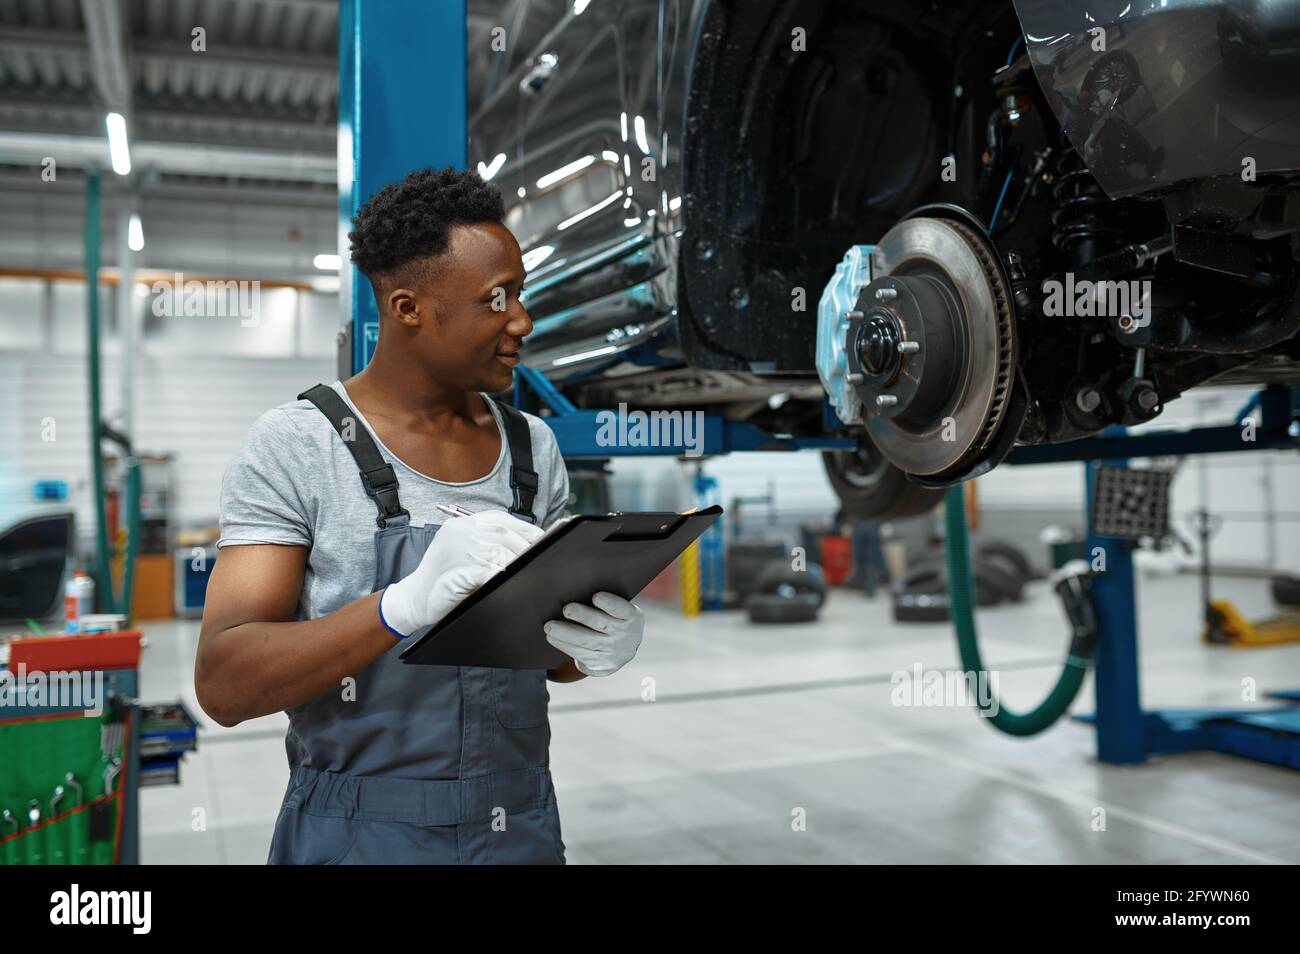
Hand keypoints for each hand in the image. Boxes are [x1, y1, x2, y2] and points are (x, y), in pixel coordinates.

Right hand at [380, 510, 543, 637]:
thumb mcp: (463, 552)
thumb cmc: (443, 579)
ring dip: (519, 561)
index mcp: (461, 524)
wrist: (414, 599)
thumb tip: (525, 545)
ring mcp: (459, 548)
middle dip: (527, 546)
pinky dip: (506, 574)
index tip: (542, 537)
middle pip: (504, 533)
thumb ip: (487, 544)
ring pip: (501, 550)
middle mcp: (460, 531)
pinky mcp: (461, 569)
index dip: (524, 527)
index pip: (500, 519)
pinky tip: (514, 580)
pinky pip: (492, 570)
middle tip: (543, 557)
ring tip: (532, 569)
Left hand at [544, 591, 643, 676]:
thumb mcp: (618, 610)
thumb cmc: (612, 618)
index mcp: (632, 617)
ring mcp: (613, 652)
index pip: (622, 609)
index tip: (595, 596)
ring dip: (566, 634)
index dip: (610, 603)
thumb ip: (604, 601)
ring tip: (550, 626)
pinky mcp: (601, 665)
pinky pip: (580, 654)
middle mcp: (625, 636)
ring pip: (588, 642)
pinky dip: (564, 645)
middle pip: (602, 625)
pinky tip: (552, 637)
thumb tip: (575, 588)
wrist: (622, 649)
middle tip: (566, 609)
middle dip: (583, 616)